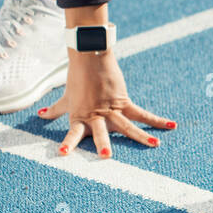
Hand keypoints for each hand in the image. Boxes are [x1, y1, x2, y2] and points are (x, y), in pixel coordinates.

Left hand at [39, 50, 173, 157]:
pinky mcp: (125, 102)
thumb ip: (55, 110)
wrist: (89, 57)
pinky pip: (142, 114)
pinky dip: (157, 120)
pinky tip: (171, 126)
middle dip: (103, 143)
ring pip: (127, 126)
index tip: (63, 154)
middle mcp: (97, 116)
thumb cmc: (77, 79)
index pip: (73, 134)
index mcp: (81, 117)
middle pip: (101, 132)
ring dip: (140, 136)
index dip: (68, 144)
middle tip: (106, 156)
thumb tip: (40, 115)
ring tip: (154, 145)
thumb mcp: (66, 98)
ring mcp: (112, 110)